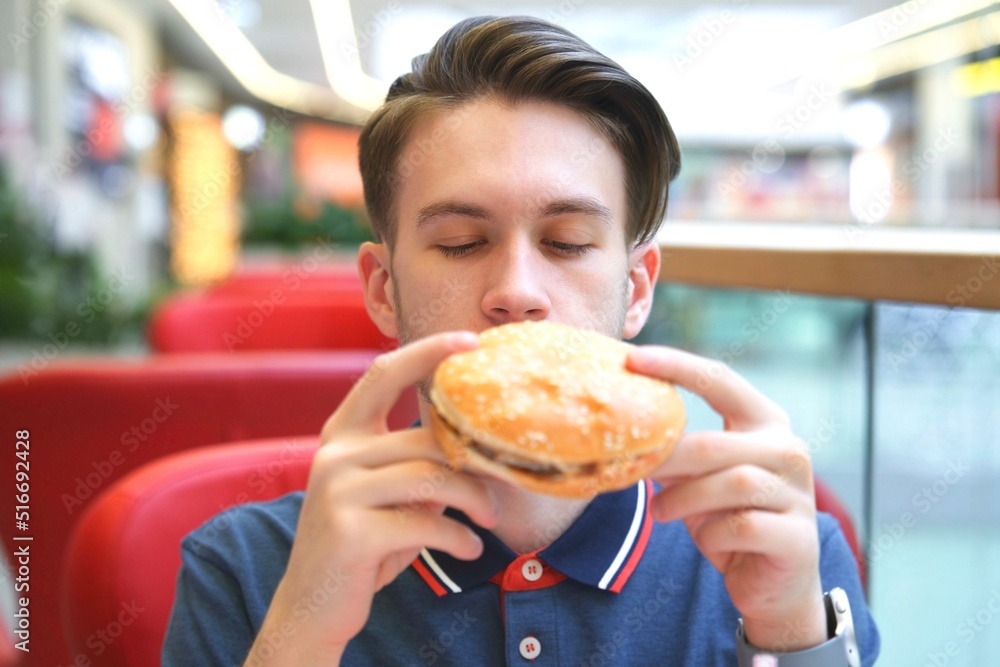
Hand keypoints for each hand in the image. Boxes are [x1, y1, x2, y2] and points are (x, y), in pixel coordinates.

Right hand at [246, 332, 499, 665]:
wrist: (313, 605)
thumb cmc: (364, 542)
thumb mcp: (389, 496)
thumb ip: (419, 464)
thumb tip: (481, 444)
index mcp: (342, 435)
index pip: (383, 374)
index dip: (427, 351)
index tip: (471, 341)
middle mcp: (335, 454)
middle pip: (425, 439)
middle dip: (473, 463)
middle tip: (502, 487)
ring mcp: (338, 491)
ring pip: (431, 477)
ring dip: (473, 500)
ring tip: (489, 520)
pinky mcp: (349, 532)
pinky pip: (425, 522)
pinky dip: (458, 536)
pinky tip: (469, 548)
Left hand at [627, 346, 826, 651]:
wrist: (771, 580)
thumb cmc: (728, 516)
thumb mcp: (699, 479)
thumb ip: (677, 452)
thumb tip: (621, 431)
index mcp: (765, 422)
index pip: (720, 380)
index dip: (676, 366)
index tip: (632, 358)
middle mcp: (788, 449)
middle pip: (714, 444)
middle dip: (666, 459)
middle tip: (632, 471)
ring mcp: (799, 493)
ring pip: (732, 483)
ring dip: (685, 500)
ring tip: (660, 511)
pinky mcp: (799, 536)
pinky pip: (743, 526)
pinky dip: (714, 534)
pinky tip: (707, 540)